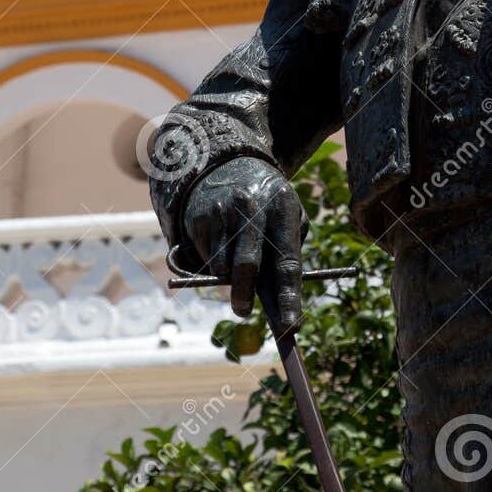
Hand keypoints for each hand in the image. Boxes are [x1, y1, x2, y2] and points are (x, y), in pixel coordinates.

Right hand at [177, 157, 306, 333]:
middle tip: (245, 311)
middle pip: (247, 266)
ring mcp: (223, 212)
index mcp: (283, 207)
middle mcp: (252, 208)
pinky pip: (207, 258)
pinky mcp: (200, 218)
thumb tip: (278, 299)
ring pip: (223, 267)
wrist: (227, 165)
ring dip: (230, 280)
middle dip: (245, 296)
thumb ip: (288, 251)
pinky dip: (216, 264)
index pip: (287, 261)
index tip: (291, 326)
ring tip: (237, 263)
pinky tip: (223, 245)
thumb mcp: (288, 215)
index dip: (289, 297)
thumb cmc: (268, 204)